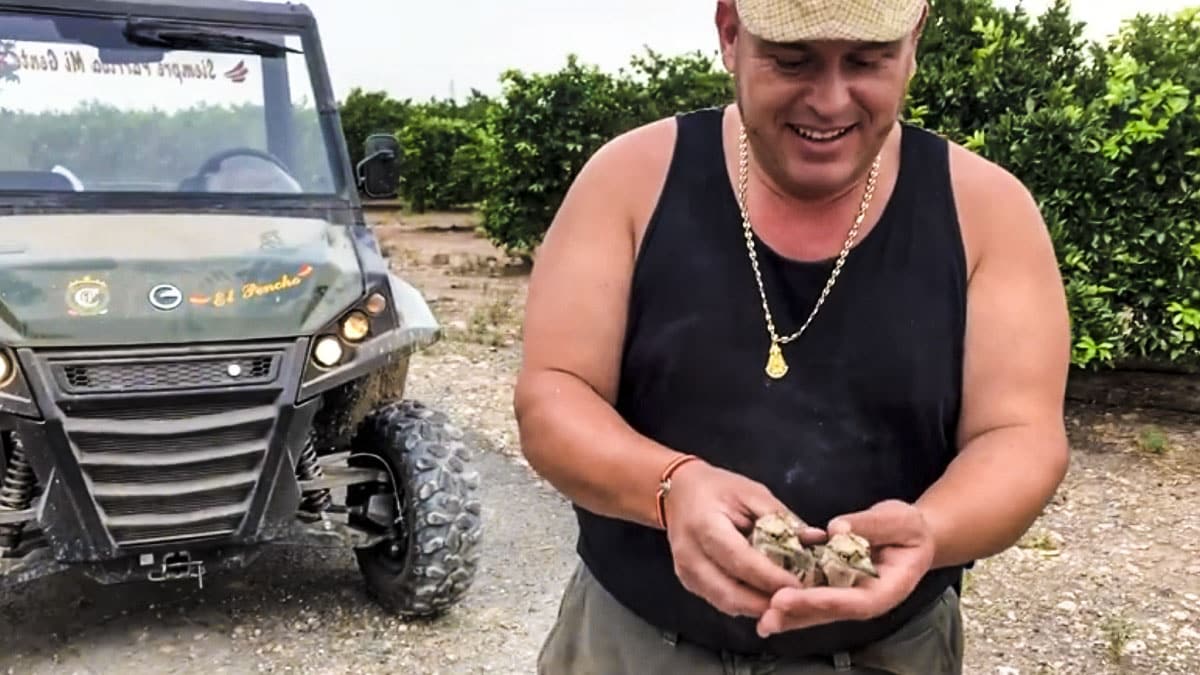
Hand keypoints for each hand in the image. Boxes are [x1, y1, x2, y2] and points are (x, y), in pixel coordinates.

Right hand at [663, 459, 824, 618]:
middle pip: (730, 593)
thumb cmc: (716, 489)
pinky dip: (746, 603)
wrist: (678, 492)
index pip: (740, 560)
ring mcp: (686, 573)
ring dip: (758, 607)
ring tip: (786, 601)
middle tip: (798, 601)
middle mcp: (690, 555)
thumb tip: (814, 538)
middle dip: (766, 603)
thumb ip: (781, 517)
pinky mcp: (689, 583)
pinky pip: (721, 601)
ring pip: (727, 603)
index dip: (770, 577)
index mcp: (705, 526)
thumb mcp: (751, 492)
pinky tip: (765, 596)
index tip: (799, 585)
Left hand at [755, 500, 935, 636]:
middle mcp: (865, 600)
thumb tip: (836, 529)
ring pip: (818, 610)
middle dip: (800, 614)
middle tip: (769, 613)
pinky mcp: (834, 587)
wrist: (911, 535)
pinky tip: (766, 605)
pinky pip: (812, 597)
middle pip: (832, 612)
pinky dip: (791, 602)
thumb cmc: (909, 529)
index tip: (795, 597)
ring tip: (762, 619)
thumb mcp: (898, 521)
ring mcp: (848, 596)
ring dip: (791, 615)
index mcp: (887, 590)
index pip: (856, 601)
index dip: (825, 601)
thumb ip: (870, 525)